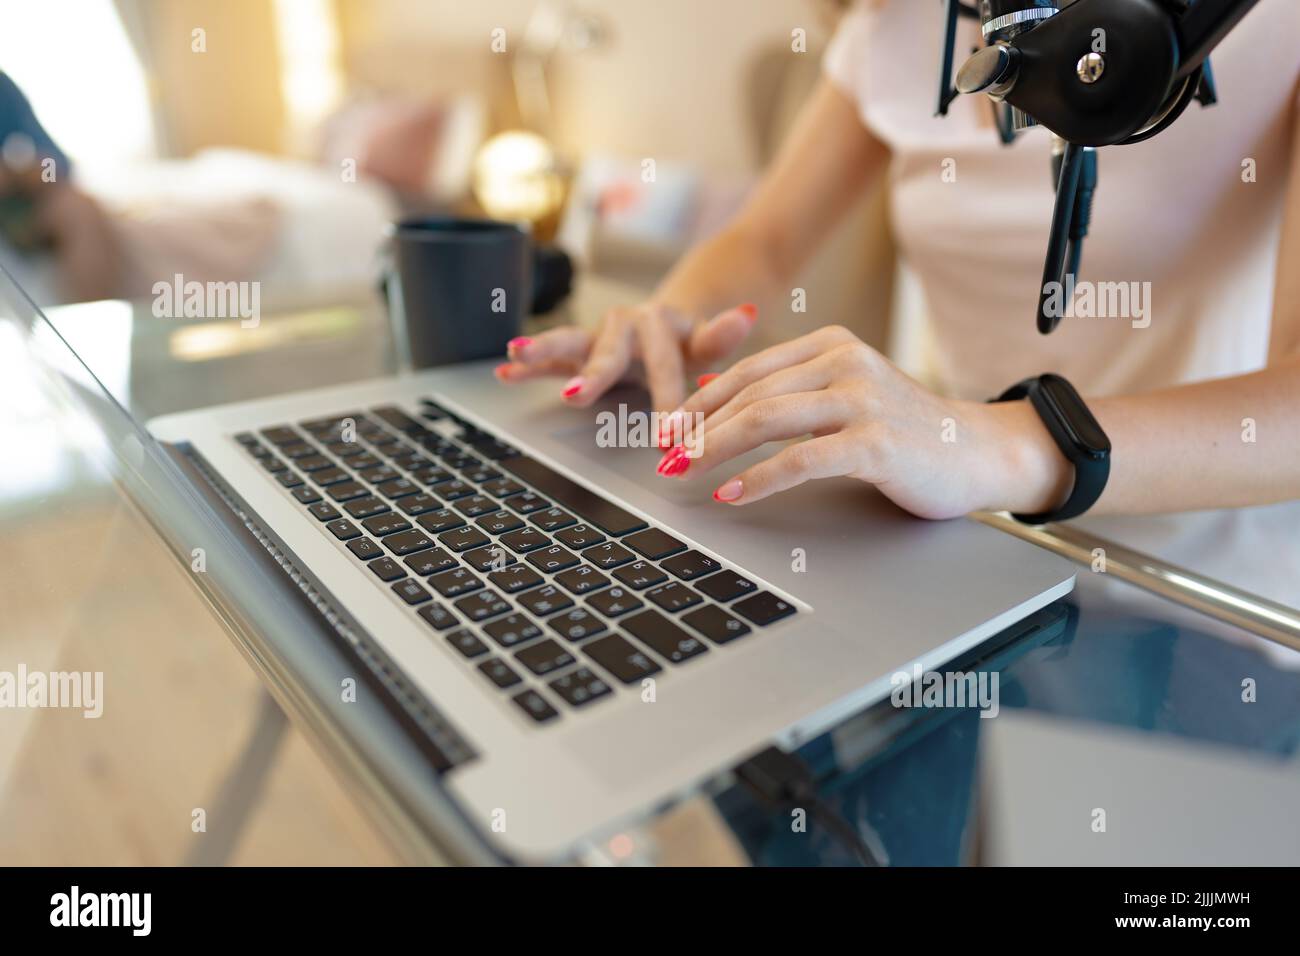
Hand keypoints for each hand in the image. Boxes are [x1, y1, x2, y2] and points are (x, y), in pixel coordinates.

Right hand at [495, 301, 756, 413]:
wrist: (667, 321)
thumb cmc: (688, 340)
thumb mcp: (707, 340)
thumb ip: (721, 333)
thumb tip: (747, 314)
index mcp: (659, 324)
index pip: (663, 366)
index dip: (667, 399)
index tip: (669, 435)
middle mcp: (623, 326)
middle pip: (607, 351)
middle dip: (593, 375)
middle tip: (579, 396)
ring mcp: (596, 338)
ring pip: (568, 343)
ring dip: (541, 349)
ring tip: (515, 353)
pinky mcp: (577, 352)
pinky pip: (550, 359)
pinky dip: (527, 367)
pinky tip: (505, 373)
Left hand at [654, 326, 1072, 519]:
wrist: (981, 453)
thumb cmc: (908, 432)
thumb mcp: (845, 396)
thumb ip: (789, 390)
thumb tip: (712, 394)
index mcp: (833, 345)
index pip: (749, 370)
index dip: (700, 401)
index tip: (666, 430)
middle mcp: (845, 362)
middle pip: (750, 393)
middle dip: (697, 427)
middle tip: (663, 456)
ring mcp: (862, 399)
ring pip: (767, 419)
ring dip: (715, 448)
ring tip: (684, 471)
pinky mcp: (876, 442)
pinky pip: (803, 459)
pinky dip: (760, 478)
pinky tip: (733, 494)